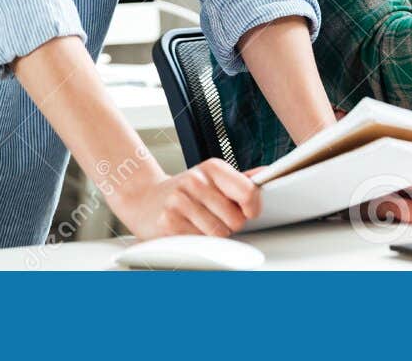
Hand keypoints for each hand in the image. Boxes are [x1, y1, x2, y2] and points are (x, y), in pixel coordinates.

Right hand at [113, 158, 260, 239]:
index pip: (248, 192)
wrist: (143, 199)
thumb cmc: (184, 192)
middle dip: (230, 226)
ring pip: (217, 235)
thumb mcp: (211, 178)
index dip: (252, 208)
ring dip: (213, 237)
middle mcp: (195, 181)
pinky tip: (188, 231)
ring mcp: (179, 201)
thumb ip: (239, 180)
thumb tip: (267, 174)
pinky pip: (198, 244)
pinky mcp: (168, 223)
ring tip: (201, 225)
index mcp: (212, 168)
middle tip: (216, 219)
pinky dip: (197, 243)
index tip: (248, 212)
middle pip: (235, 220)